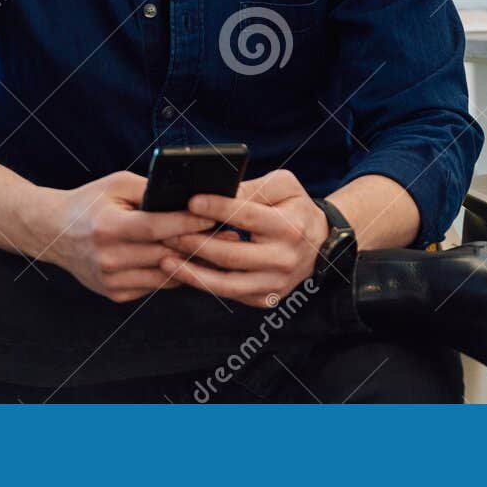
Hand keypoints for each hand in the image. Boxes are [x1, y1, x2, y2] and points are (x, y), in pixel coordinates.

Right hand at [36, 171, 215, 302]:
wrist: (53, 233)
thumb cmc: (89, 202)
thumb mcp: (117, 184)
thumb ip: (150, 191)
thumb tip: (188, 197)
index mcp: (108, 227)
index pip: (157, 227)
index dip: (188, 223)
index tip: (216, 218)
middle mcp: (108, 258)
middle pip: (165, 253)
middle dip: (200, 244)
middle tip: (230, 235)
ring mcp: (111, 280)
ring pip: (165, 275)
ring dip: (193, 264)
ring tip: (220, 251)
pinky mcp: (115, 293)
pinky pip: (155, 285)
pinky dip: (174, 274)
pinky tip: (193, 263)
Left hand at [160, 169, 328, 307]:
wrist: (321, 242)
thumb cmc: (295, 208)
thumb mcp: (283, 186)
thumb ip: (253, 187)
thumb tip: (217, 191)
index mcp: (290, 226)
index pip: (247, 217)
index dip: (217, 208)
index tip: (191, 201)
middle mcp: (284, 259)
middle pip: (231, 255)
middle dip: (196, 243)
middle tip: (168, 233)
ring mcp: (276, 284)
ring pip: (227, 284)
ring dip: (192, 273)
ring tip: (166, 259)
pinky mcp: (266, 299)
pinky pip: (230, 295)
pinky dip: (205, 284)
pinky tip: (184, 272)